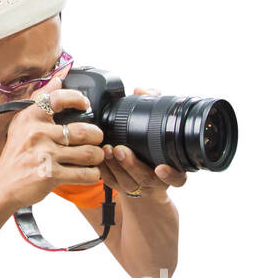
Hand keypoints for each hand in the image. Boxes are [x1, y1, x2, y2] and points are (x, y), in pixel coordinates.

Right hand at [0, 70, 106, 209]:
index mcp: (30, 118)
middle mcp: (37, 134)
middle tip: (96, 139)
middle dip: (97, 136)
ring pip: (88, 153)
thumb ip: (41, 100)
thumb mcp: (22, 124)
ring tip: (95, 156)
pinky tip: (89, 172)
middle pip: (83, 131)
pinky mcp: (51, 175)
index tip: (85, 104)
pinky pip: (85, 173)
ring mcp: (44, 155)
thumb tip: (58, 80)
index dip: (77, 98)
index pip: (58, 99)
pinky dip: (92, 174)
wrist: (2, 185)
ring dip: (97, 156)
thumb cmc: (16, 155)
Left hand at [98, 87, 187, 201]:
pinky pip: (110, 182)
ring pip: (126, 182)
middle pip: (145, 178)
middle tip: (120, 150)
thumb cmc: (151, 145)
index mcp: (173, 169)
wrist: (142, 173)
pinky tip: (98, 158)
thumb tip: (141, 90)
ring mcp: (138, 187)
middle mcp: (156, 181)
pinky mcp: (119, 187)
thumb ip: (153, 104)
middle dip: (131, 165)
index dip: (171, 175)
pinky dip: (104, 170)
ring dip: (114, 166)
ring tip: (107, 150)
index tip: (160, 168)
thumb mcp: (156, 125)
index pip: (178, 177)